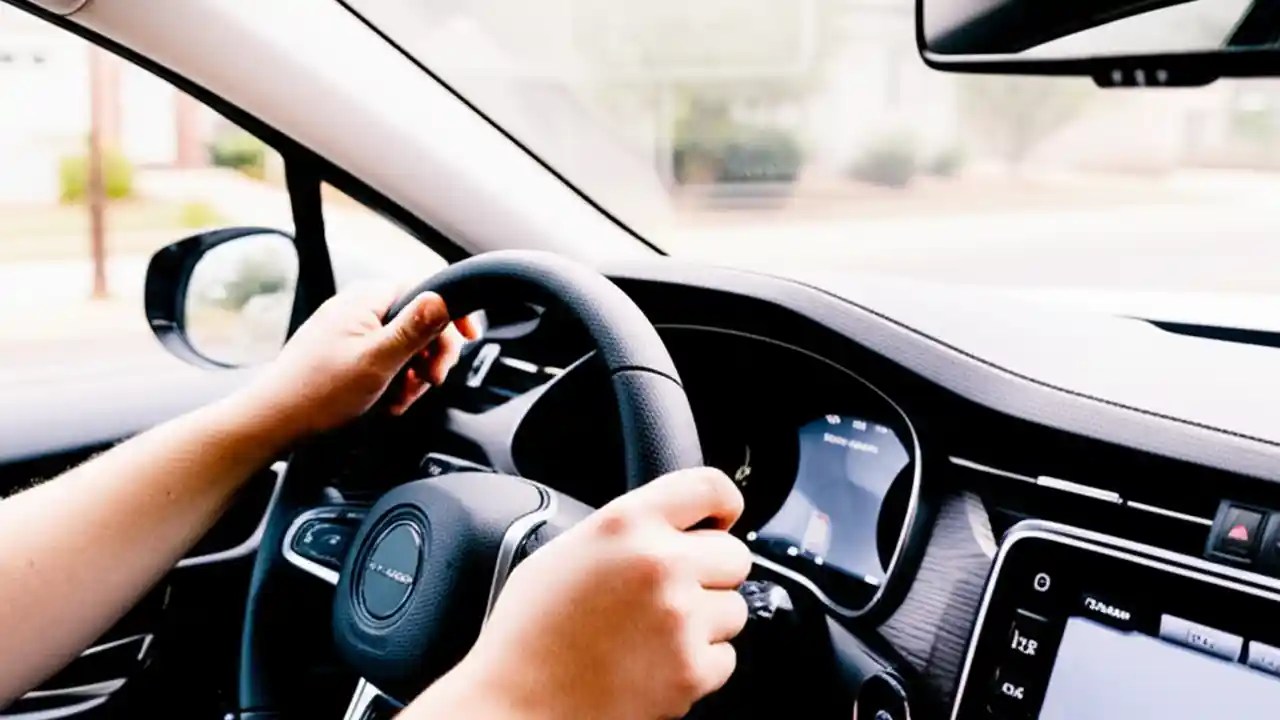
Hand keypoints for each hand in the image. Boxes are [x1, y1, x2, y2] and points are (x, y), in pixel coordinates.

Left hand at [237, 283, 479, 442]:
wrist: (274, 423)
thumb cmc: (316, 393)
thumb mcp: (376, 361)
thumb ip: (413, 330)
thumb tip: (443, 299)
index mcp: (365, 300)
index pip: (424, 289)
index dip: (450, 313)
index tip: (469, 335)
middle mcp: (358, 310)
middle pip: (419, 322)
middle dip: (431, 354)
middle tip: (431, 380)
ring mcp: (351, 334)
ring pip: (405, 348)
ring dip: (413, 376)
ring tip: (400, 398)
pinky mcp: (346, 356)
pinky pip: (386, 363)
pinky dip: (394, 383)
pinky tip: (387, 402)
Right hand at [417, 468, 751, 719]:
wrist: (517, 707)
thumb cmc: (529, 635)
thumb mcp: (565, 552)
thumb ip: (625, 531)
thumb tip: (669, 527)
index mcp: (626, 524)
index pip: (710, 488)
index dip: (722, 506)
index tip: (721, 521)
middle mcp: (660, 563)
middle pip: (734, 555)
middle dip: (711, 574)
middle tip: (672, 593)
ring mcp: (680, 618)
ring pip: (734, 609)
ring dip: (706, 622)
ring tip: (652, 634)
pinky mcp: (691, 670)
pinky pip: (725, 658)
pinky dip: (698, 665)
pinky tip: (652, 664)